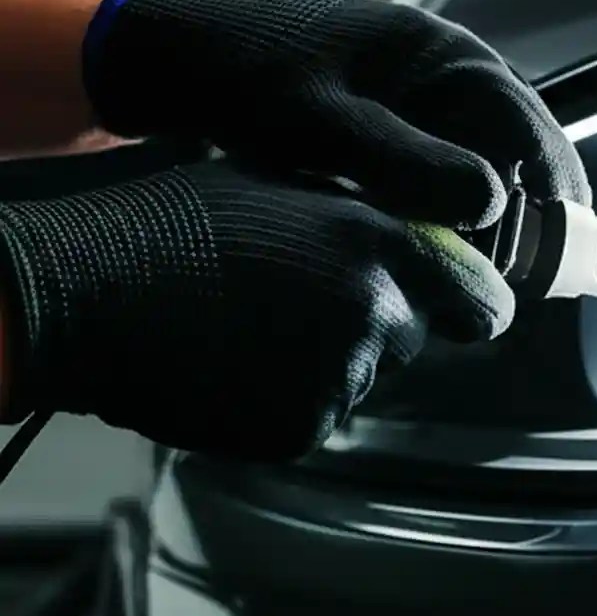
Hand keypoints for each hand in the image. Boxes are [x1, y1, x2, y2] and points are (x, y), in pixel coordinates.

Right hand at [0, 161, 513, 459]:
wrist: (94, 290)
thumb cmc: (182, 222)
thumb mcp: (292, 187)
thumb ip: (370, 218)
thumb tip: (420, 235)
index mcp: (384, 246)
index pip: (483, 301)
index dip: (470, 305)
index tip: (463, 310)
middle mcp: (378, 313)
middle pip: (413, 338)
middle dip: (379, 327)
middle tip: (305, 305)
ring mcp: (342, 377)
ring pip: (363, 378)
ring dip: (329, 363)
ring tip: (255, 330)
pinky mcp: (300, 428)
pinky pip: (316, 416)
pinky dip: (287, 401)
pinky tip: (237, 366)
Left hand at [82, 0, 591, 227]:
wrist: (190, 61)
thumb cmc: (252, 77)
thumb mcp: (326, 125)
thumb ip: (407, 161)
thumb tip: (490, 201)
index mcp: (445, 56)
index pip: (526, 121)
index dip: (554, 182)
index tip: (566, 238)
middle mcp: (449, 75)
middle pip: (519, 149)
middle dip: (529, 211)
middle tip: (523, 274)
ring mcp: (429, 101)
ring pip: (488, 166)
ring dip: (492, 218)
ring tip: (482, 272)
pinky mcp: (405, 129)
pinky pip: (450, 173)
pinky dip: (453, 213)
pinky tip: (440, 251)